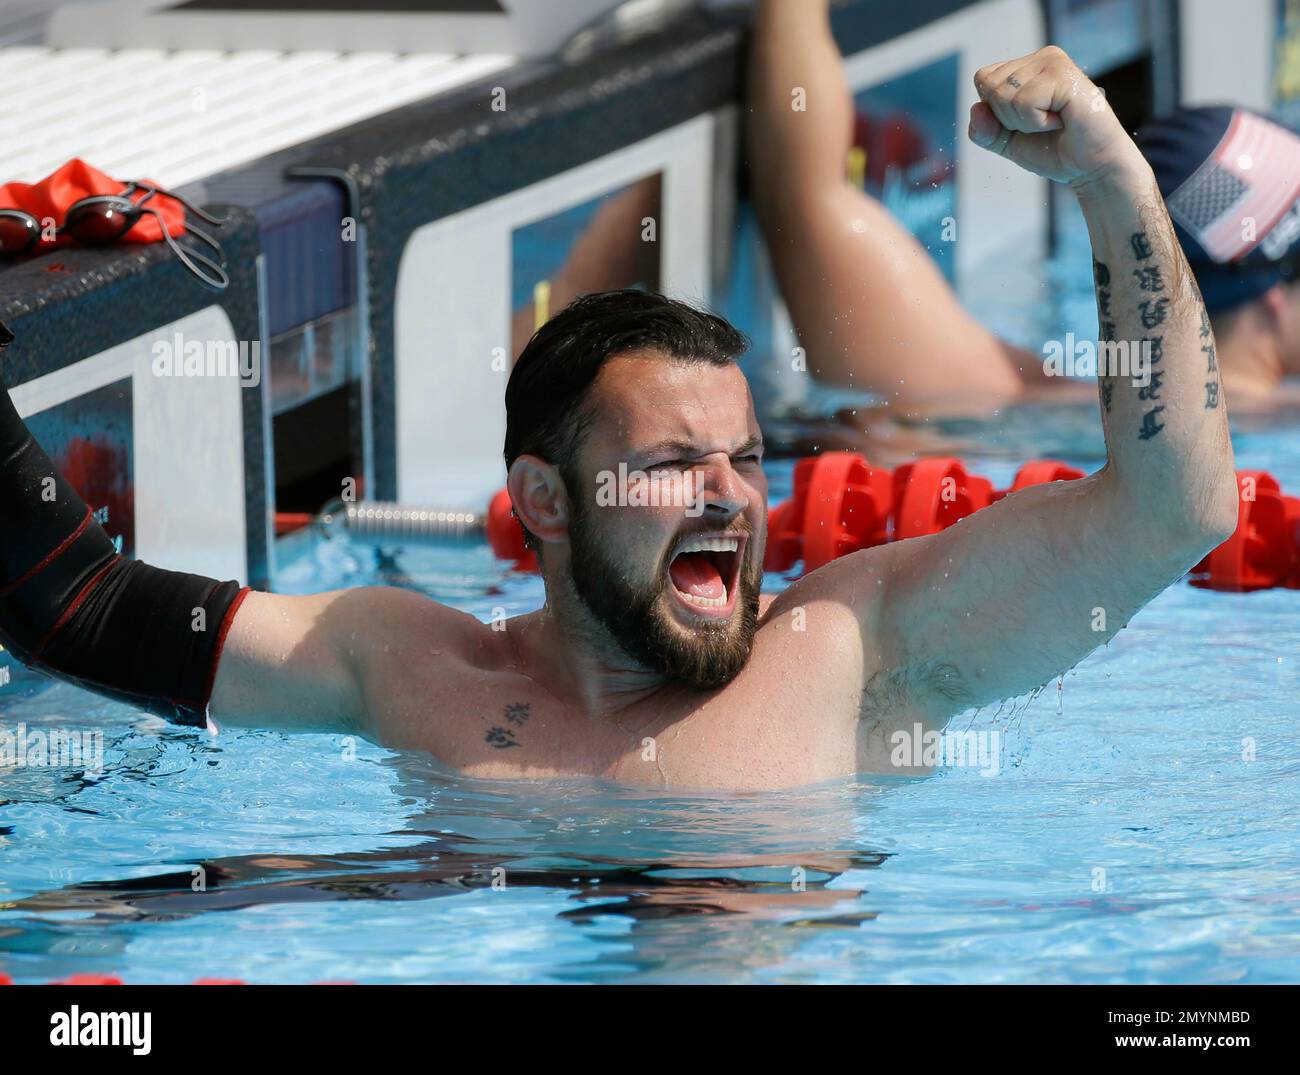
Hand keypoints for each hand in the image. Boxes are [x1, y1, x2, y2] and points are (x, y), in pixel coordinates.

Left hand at [968, 46, 1145, 187]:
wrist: (1090, 167)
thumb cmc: (1054, 150)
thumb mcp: (1007, 142)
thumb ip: (984, 130)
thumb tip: (976, 108)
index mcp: (1027, 66)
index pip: (983, 80)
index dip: (995, 111)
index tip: (1027, 121)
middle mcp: (1041, 57)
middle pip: (989, 86)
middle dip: (1008, 118)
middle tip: (1042, 123)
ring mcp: (1053, 62)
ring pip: (1003, 95)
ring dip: (1024, 122)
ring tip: (1053, 122)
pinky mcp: (1063, 74)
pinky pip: (1023, 102)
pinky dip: (1037, 122)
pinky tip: (1060, 120)